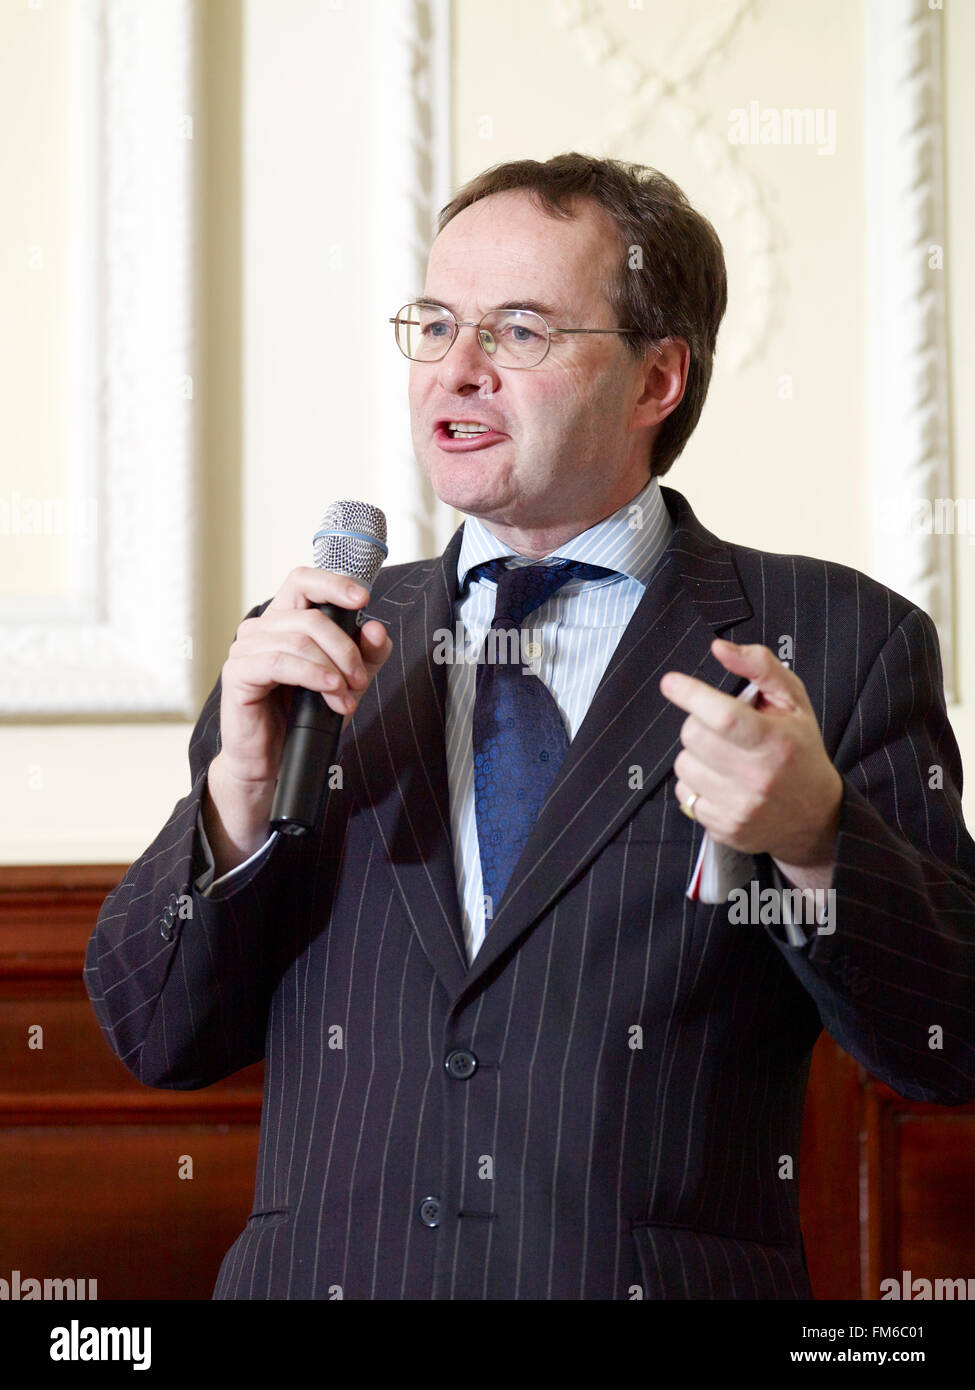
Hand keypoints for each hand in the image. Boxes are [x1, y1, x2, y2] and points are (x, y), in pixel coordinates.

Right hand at [204, 568, 392, 870]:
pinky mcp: (237, 673)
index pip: (303, 580)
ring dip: (332, 669)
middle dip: (345, 648)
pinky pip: (280, 663)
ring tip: (345, 697)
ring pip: (299, 641)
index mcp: (285, 620)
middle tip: (360, 679)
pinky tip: (330, 691)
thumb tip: (376, 629)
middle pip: (311, 616)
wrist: (273, 760)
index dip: (333, 583)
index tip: (361, 599)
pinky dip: (313, 676)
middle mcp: (262, 627)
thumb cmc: (303, 717)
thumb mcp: (347, 682)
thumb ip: (365, 655)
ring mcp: (245, 648)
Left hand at [659, 638, 841, 874]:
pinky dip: (695, 783)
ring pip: (684, 765)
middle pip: (694, 736)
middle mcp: (758, 778)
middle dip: (698, 723)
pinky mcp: (724, 828)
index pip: (724, 716)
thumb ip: (760, 666)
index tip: (671, 682)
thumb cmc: (799, 749)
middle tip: (720, 728)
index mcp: (776, 742)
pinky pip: (684, 795)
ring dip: (696, 755)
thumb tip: (720, 649)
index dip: (692, 695)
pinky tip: (721, 783)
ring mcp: (740, 807)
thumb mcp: (793, 701)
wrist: (815, 815)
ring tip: (724, 758)